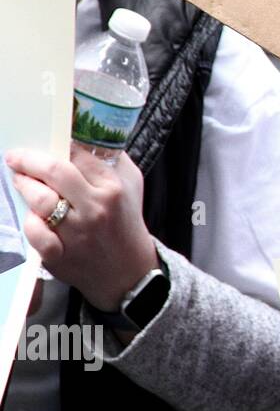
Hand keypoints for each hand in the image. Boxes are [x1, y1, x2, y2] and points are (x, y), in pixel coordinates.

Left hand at [6, 146, 158, 312]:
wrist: (128, 272)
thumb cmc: (127, 223)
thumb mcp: (132, 185)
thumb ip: (112, 161)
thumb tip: (85, 139)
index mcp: (113, 189)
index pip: (78, 155)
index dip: (59, 146)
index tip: (49, 143)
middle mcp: (95, 209)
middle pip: (54, 172)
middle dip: (29, 160)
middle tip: (16, 157)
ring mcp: (76, 234)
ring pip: (40, 200)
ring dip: (24, 185)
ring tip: (20, 180)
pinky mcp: (60, 255)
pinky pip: (34, 233)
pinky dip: (30, 222)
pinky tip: (32, 215)